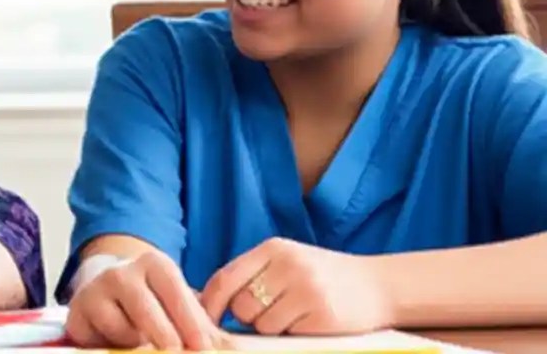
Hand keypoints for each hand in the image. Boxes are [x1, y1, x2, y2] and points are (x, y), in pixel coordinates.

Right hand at [64, 250, 228, 350]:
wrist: (105, 294)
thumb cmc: (151, 303)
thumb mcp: (179, 309)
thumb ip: (204, 328)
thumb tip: (236, 350)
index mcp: (155, 265)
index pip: (176, 294)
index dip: (191, 323)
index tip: (205, 347)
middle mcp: (124, 272)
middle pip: (147, 309)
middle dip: (166, 336)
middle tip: (178, 352)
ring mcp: (98, 290)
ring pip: (124, 326)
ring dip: (140, 343)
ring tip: (147, 345)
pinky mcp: (79, 311)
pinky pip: (104, 335)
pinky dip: (118, 343)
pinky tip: (124, 343)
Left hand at [200, 237, 392, 335]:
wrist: (380, 285)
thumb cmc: (322, 276)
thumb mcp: (285, 262)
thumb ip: (250, 275)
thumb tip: (204, 300)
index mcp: (274, 249)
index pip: (225, 278)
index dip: (210, 303)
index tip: (204, 319)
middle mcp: (289, 265)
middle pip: (241, 306)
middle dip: (248, 318)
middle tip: (270, 313)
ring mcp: (307, 290)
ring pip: (262, 325)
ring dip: (271, 328)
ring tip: (293, 316)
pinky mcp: (323, 316)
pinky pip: (287, 335)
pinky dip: (292, 335)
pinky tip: (309, 323)